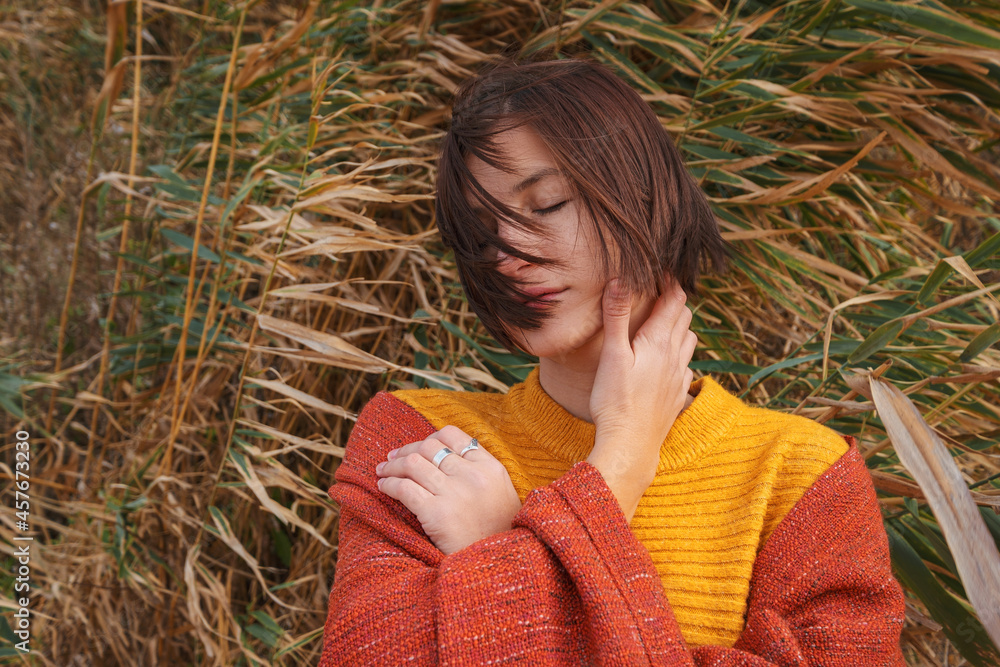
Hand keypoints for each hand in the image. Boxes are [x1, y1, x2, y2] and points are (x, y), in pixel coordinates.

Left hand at [375, 425, 522, 554]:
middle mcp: (473, 476)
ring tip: (383, 471)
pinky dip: (389, 484)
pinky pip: (404, 488)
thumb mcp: (501, 493)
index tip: (418, 448)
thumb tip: (445, 457)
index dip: (430, 438)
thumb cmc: (498, 534)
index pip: (453, 435)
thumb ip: (480, 472)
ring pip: (412, 464)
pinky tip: (384, 487)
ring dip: (392, 466)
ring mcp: (455, 493)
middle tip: (393, 457)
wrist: (499, 568)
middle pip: (428, 447)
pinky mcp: (437, 513)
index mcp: (490, 467)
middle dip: (406, 450)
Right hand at [587, 278, 696, 520]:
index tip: (661, 270)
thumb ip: (617, 316)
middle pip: (685, 317)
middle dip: (675, 301)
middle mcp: (675, 356)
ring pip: (690, 340)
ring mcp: (679, 377)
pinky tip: (667, 361)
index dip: (670, 282)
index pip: (674, 301)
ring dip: (680, 327)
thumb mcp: (612, 354)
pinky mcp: (676, 395)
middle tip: (659, 291)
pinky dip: (680, 354)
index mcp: (659, 342)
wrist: (630, 445)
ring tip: (664, 322)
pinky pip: (686, 366)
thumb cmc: (615, 400)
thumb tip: (620, 280)